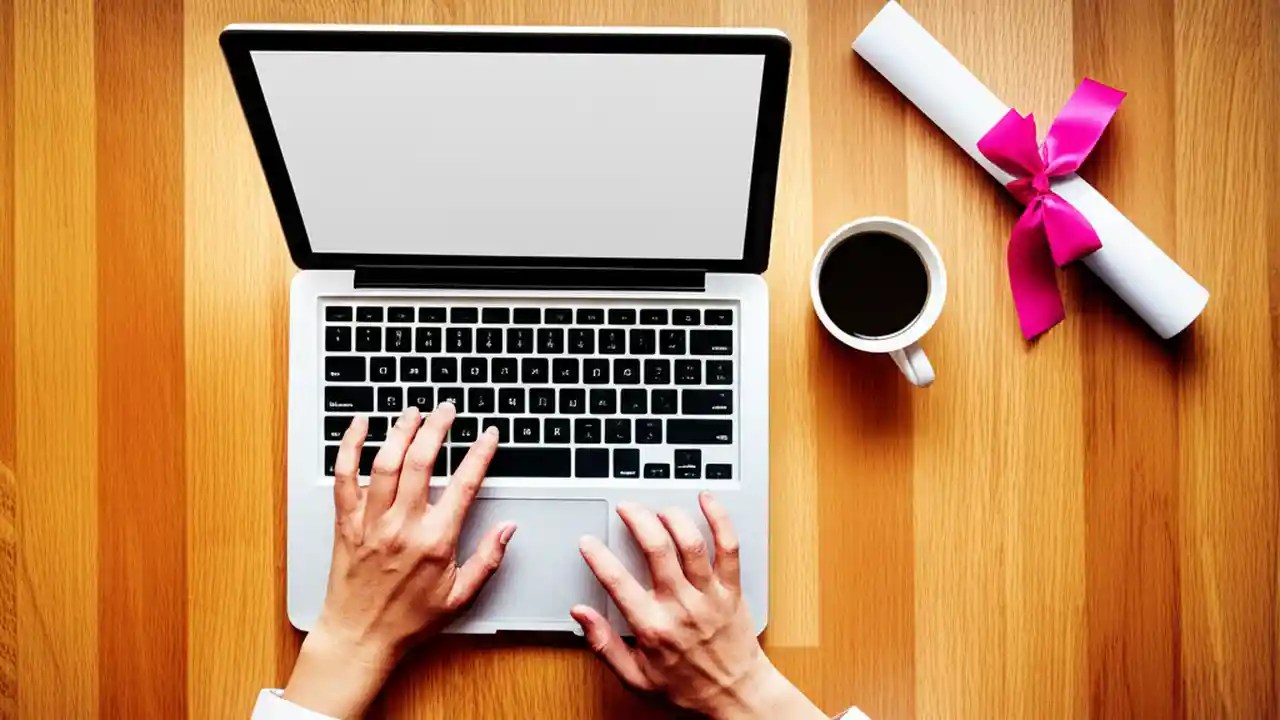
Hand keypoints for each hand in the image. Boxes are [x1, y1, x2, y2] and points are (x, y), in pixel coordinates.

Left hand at [284, 404, 514, 716]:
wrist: (360, 637)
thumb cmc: (408, 620)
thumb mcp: (460, 596)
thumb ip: (488, 559)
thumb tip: (508, 529)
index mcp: (435, 542)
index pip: (464, 484)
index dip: (480, 454)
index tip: (489, 435)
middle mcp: (402, 526)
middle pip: (421, 461)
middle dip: (438, 427)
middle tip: (448, 409)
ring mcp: (371, 521)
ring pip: (385, 462)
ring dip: (401, 430)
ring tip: (414, 412)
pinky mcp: (346, 522)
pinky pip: (343, 476)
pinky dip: (349, 446)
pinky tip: (359, 425)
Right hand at [572, 494, 824, 719]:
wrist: (736, 697)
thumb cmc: (688, 689)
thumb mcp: (636, 679)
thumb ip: (605, 645)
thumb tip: (581, 615)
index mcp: (654, 627)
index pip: (618, 582)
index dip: (598, 557)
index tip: (587, 542)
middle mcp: (681, 606)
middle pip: (657, 549)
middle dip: (637, 520)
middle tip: (625, 508)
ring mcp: (710, 595)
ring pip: (691, 543)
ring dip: (672, 517)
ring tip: (657, 508)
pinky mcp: (732, 589)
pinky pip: (729, 548)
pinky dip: (720, 519)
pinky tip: (707, 501)